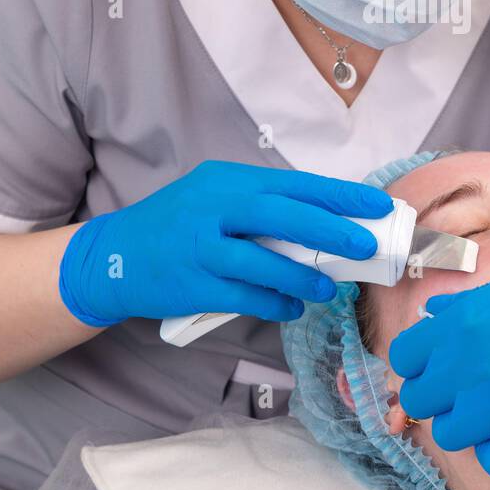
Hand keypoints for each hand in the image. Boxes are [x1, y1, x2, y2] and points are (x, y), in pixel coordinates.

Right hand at [58, 160, 391, 326]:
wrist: (112, 256)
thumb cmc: (178, 226)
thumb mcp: (215, 198)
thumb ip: (262, 207)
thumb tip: (327, 223)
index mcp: (229, 181)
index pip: (294, 184)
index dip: (339, 195)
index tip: (378, 205)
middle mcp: (214, 208)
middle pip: (281, 215)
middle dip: (330, 231)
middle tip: (365, 246)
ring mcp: (201, 247)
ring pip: (263, 261)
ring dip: (303, 276)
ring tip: (330, 287)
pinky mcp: (192, 285)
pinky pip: (244, 297)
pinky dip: (274, 303)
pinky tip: (293, 308)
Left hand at [389, 221, 489, 477]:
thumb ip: (465, 305)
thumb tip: (432, 313)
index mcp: (460, 320)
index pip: (403, 359)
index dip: (423, 366)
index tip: (446, 366)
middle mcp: (468, 358)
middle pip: (419, 402)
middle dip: (442, 400)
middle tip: (475, 392)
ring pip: (450, 435)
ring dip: (470, 428)